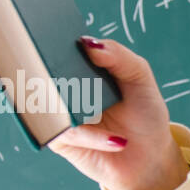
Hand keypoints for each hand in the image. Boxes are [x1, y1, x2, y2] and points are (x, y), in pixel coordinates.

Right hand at [47, 37, 189, 189]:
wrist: (150, 157)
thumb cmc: (144, 114)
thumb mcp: (140, 78)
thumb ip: (119, 57)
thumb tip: (88, 44)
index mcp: (77, 68)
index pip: (54, 49)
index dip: (47, 40)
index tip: (47, 32)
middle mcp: (62, 89)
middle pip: (39, 73)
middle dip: (45, 67)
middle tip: (53, 63)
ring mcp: (58, 114)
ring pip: (46, 103)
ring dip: (67, 104)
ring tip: (95, 108)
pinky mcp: (60, 140)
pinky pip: (66, 133)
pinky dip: (91, 136)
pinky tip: (116, 140)